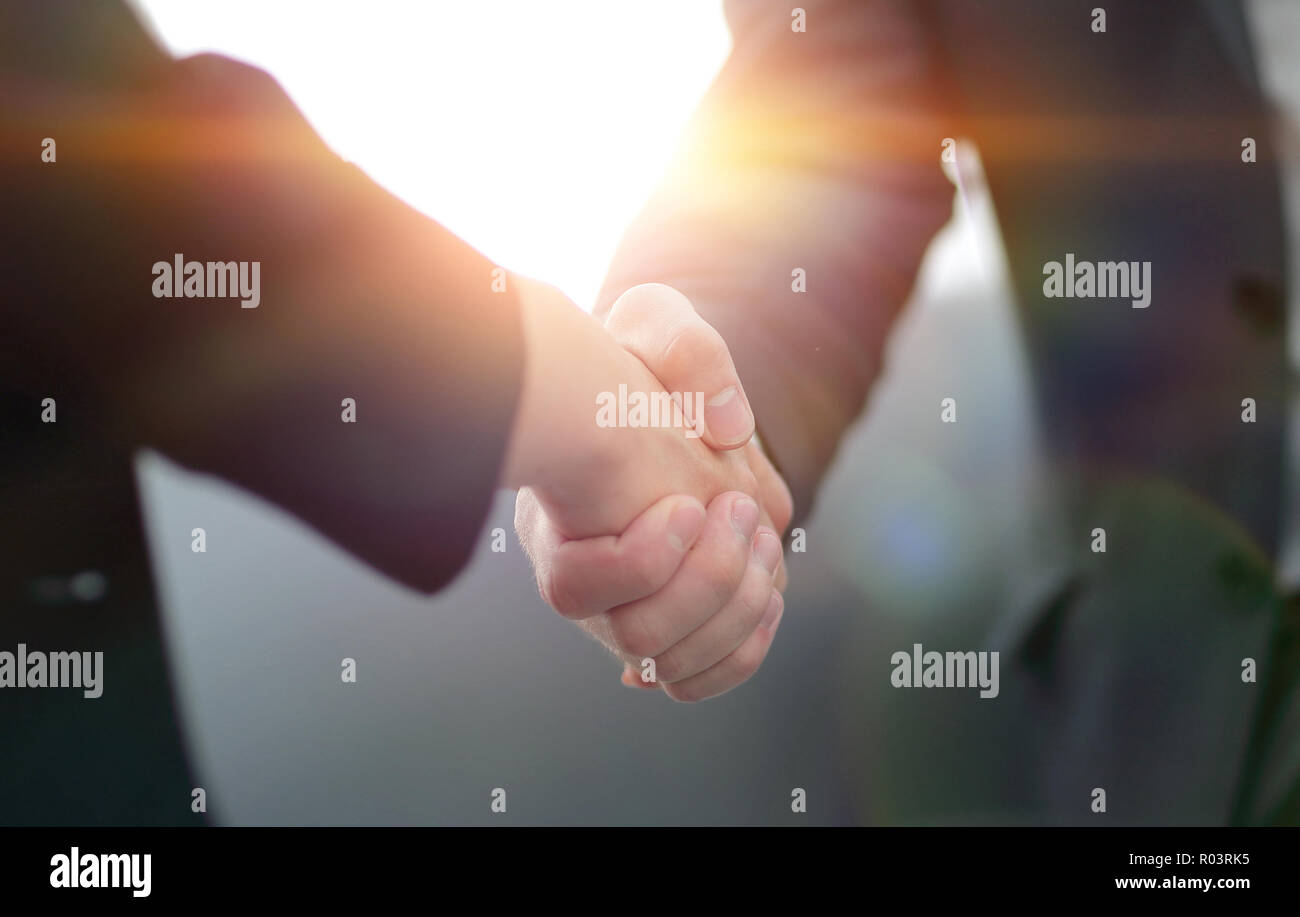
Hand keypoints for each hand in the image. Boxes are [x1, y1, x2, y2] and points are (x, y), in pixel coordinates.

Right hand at [515, 283, 792, 700]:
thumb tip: (727, 425)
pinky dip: (741, 650)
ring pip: (669, 663)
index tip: (692, 503)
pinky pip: (697, 677)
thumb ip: (687, 351)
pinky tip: (767, 595)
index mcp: (566, 514)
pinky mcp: (677, 622)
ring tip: (761, 540)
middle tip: (736, 509)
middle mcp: (590, 574)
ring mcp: (627, 606)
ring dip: (734, 609)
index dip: (643, 561)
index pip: (576, 588)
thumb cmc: (637, 361)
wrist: (642, 405)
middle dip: (709, 581)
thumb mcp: (654, 324)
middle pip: (635, 637)